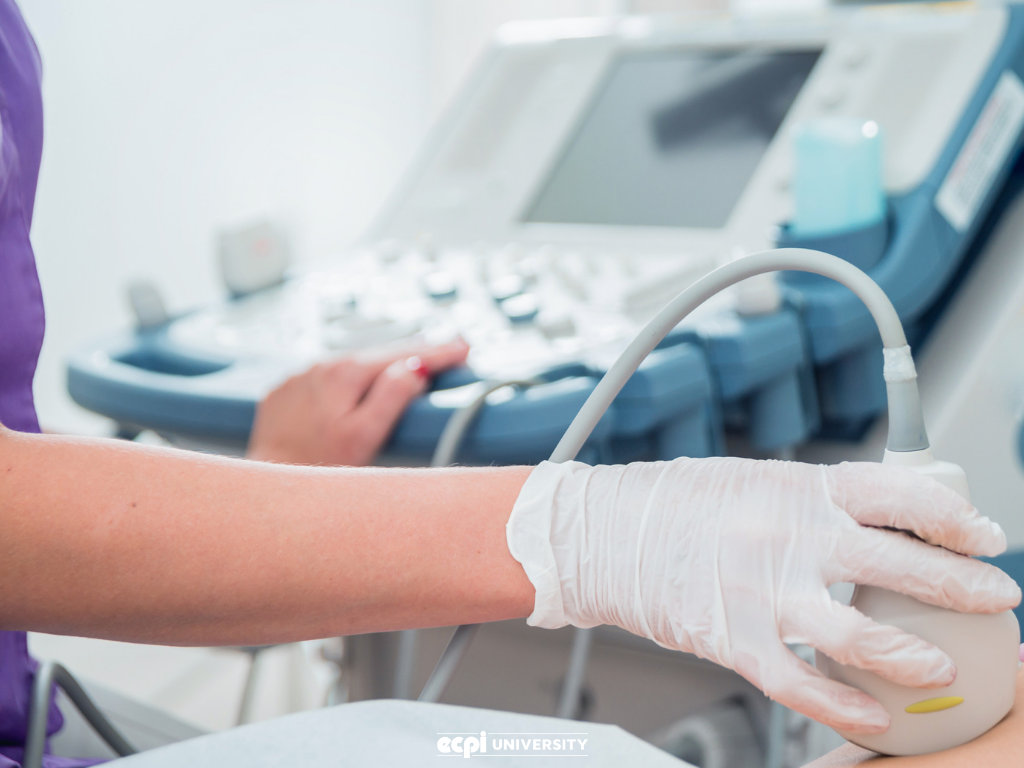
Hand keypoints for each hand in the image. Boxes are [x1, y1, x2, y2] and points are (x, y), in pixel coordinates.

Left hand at [247, 339, 468, 464]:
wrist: (266, 486)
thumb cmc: (317, 467)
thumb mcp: (364, 435)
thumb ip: (392, 396)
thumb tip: (415, 367)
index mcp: (344, 372)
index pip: (402, 354)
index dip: (437, 350)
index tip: (462, 347)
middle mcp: (318, 366)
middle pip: (377, 354)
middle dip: (412, 353)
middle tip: (446, 351)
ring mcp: (297, 377)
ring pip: (350, 365)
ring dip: (379, 365)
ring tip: (408, 366)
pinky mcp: (284, 393)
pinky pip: (324, 379)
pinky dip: (348, 380)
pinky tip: (359, 388)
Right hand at [506, 457, 1020, 733]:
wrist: (603, 532)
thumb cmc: (678, 504)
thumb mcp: (757, 481)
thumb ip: (815, 501)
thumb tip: (879, 522)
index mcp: (798, 486)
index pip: (899, 493)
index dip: (955, 516)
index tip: (985, 534)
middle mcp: (788, 535)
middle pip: (899, 563)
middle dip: (962, 585)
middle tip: (996, 597)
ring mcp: (760, 589)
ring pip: (859, 631)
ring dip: (911, 654)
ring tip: (942, 667)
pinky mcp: (731, 637)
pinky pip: (799, 681)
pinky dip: (841, 703)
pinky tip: (870, 715)